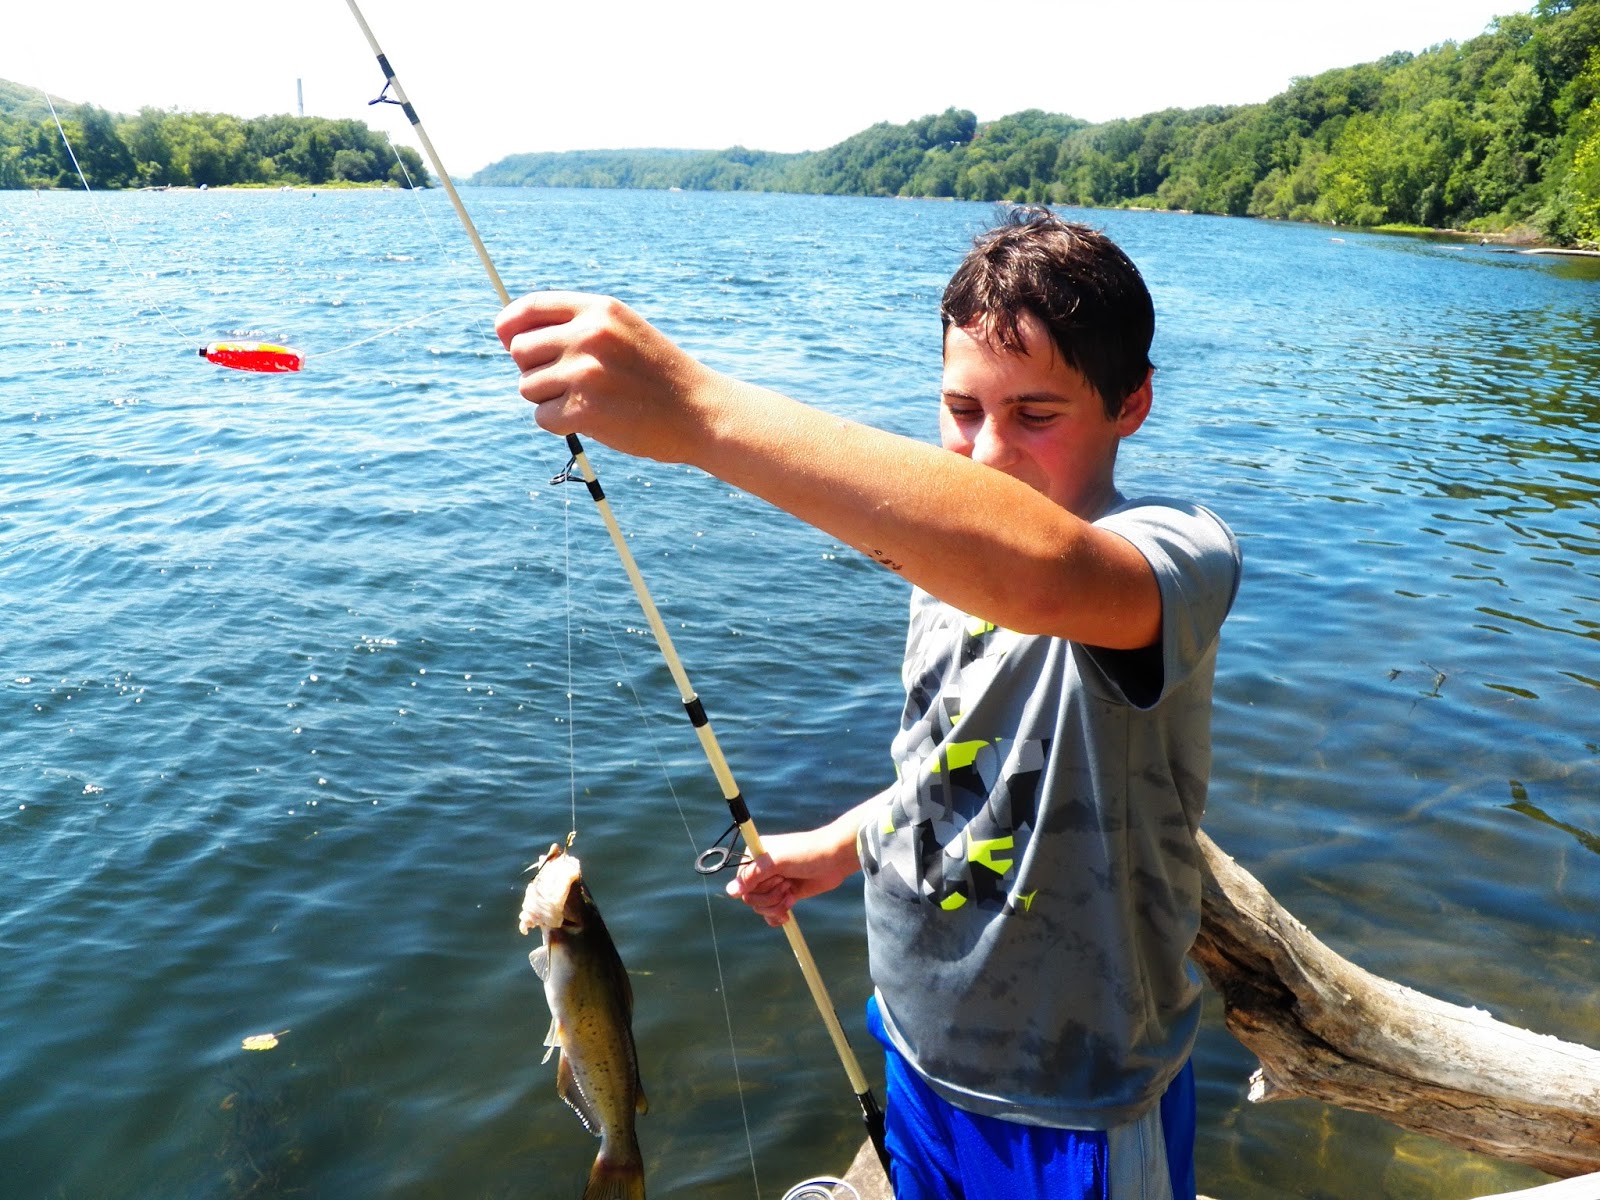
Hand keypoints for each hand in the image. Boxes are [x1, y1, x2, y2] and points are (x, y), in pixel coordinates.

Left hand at [495, 291, 720, 462]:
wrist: (699, 412)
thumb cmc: (658, 377)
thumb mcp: (623, 333)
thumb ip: (577, 327)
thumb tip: (512, 339)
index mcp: (599, 310)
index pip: (530, 306)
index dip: (509, 325)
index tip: (506, 340)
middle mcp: (589, 334)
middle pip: (520, 350)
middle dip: (533, 370)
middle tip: (566, 384)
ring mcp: (586, 371)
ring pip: (527, 386)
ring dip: (549, 400)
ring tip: (588, 402)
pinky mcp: (585, 409)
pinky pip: (542, 417)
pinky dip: (560, 424)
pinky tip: (593, 421)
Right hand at [725, 825, 860, 926]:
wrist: (835, 859)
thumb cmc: (806, 853)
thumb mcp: (777, 861)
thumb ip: (753, 875)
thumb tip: (730, 891)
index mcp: (755, 856)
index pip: (742, 883)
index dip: (757, 887)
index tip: (776, 878)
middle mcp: (762, 870)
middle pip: (751, 897)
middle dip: (769, 897)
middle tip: (786, 885)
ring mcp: (774, 884)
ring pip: (761, 907)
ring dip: (776, 905)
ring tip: (791, 894)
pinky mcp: (786, 895)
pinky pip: (771, 913)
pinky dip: (777, 916)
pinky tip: (787, 915)